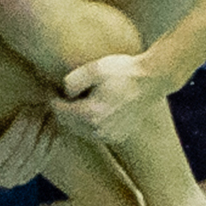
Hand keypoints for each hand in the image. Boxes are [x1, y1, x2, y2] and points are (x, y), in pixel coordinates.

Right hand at [0, 109, 56, 187]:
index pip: (7, 146)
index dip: (21, 126)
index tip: (29, 106)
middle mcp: (1, 179)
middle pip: (24, 150)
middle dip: (35, 126)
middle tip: (41, 105)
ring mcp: (18, 180)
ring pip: (37, 155)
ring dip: (46, 131)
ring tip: (48, 110)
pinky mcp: (30, 176)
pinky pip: (46, 158)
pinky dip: (51, 139)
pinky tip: (52, 122)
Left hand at [52, 53, 167, 144]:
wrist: (152, 80)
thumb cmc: (123, 72)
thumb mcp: (93, 68)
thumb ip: (72, 81)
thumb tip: (64, 94)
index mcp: (90, 114)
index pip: (59, 111)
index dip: (53, 97)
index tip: (54, 88)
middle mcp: (98, 130)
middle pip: (67, 123)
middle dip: (64, 109)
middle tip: (67, 92)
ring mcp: (109, 136)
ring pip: (80, 130)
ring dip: (76, 117)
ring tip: (83, 98)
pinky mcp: (117, 137)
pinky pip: (94, 133)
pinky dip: (90, 122)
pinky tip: (97, 106)